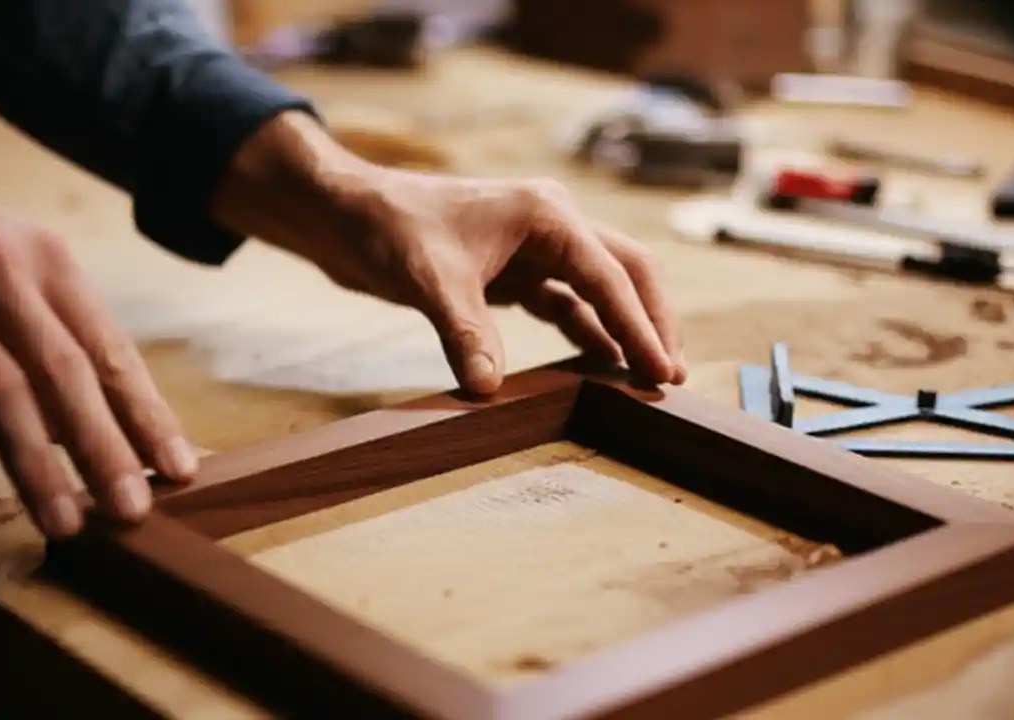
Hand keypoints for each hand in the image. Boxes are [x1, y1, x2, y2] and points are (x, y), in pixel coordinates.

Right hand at [0, 165, 196, 538]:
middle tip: (131, 510)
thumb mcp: (12, 261)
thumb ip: (55, 330)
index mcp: (48, 261)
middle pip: (65, 373)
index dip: (146, 413)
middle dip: (103, 448)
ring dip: (33, 463)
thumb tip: (100, 421)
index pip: (111, 349)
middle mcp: (2, 273)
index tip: (179, 467)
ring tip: (61, 521)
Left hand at [212, 112, 685, 392]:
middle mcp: (552, 224)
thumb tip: (488, 391)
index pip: (610, 275)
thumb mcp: (428, 280)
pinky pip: (566, 303)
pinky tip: (600, 366)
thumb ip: (464, 333)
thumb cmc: (388, 228)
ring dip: (624, 329)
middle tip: (670, 377)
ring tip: (646, 378)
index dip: (640, 326)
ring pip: (601, 289)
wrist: (344, 213)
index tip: (661, 371)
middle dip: (652, 322)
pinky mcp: (514, 272)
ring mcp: (535, 247)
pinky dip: (587, 332)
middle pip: (626, 273)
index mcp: (546, 214)